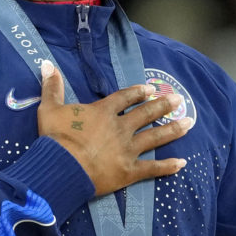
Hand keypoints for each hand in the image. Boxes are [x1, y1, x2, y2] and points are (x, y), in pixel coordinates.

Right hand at [37, 59, 191, 195]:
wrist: (62, 166)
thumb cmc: (55, 138)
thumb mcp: (49, 108)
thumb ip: (51, 87)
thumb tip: (46, 64)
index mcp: (103, 112)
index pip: (125, 98)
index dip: (138, 92)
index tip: (150, 89)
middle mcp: (120, 128)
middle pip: (146, 114)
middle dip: (163, 105)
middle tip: (178, 99)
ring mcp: (128, 150)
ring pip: (155, 137)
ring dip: (173, 129)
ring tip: (189, 123)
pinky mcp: (130, 171)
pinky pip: (152, 168)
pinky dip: (167, 166)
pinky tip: (182, 163)